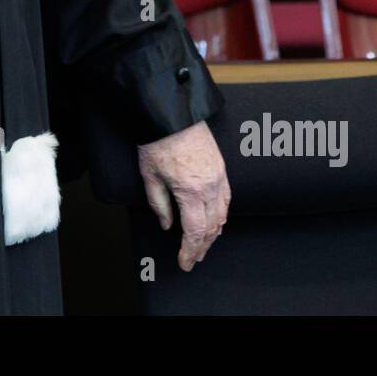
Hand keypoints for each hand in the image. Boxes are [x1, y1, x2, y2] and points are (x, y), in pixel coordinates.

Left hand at [138, 120, 230, 270]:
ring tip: (204, 245)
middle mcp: (209, 186)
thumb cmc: (157, 141)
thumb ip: (159, 205)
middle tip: (193, 259)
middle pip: (212, 227)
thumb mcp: (149, 176)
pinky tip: (216, 221)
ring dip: (214, 233)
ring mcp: (219, 176)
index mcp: (190, 191)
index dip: (190, 251)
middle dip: (202, 246)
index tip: (185, 263)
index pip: (195, 231)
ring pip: (222, 214)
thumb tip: (167, 225)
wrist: (172, 113)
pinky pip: (227, 198)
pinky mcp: (222, 167)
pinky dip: (222, 214)